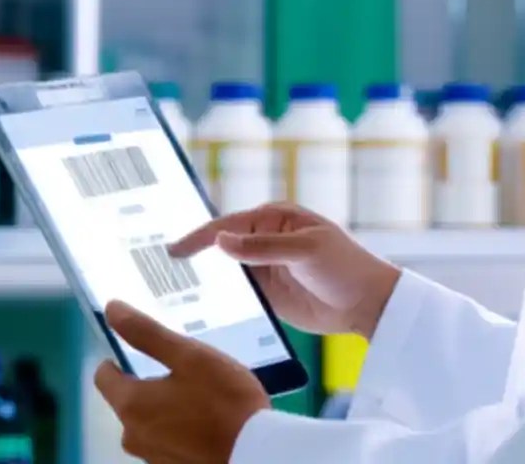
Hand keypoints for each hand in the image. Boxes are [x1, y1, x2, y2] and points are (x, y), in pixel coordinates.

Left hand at [94, 300, 270, 463]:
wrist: (256, 454)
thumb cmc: (223, 400)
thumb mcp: (190, 356)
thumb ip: (147, 334)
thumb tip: (111, 308)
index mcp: (131, 404)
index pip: (104, 377)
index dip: (117, 361)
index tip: (141, 353)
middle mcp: (133, 435)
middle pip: (128, 402)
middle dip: (148, 387)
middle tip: (183, 374)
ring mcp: (152, 457)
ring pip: (149, 424)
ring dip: (165, 410)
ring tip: (200, 398)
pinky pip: (168, 442)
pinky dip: (180, 430)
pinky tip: (207, 423)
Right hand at [170, 203, 401, 338]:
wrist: (368, 303)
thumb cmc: (345, 265)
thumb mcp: (306, 251)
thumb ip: (264, 248)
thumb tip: (221, 241)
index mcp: (274, 219)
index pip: (228, 225)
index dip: (200, 237)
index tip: (175, 250)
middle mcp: (264, 240)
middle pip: (220, 246)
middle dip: (194, 253)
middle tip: (156, 264)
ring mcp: (263, 268)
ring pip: (224, 270)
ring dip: (201, 276)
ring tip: (165, 285)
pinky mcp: (266, 295)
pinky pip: (235, 293)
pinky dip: (216, 297)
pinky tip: (194, 304)